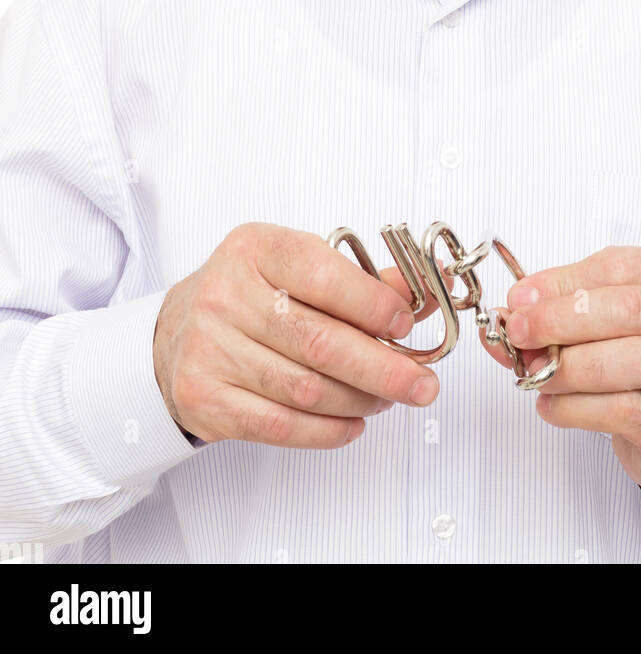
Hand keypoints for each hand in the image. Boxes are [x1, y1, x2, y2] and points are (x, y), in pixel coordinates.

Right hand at [153, 222, 446, 447]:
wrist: (176, 330)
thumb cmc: (248, 293)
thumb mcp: (297, 265)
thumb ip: (360, 281)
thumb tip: (424, 293)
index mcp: (255, 249)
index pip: (323, 275)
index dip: (373, 305)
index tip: (407, 325)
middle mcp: (226, 294)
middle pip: (320, 341)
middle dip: (383, 368)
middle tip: (421, 383)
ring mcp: (211, 348)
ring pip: (306, 389)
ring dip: (360, 400)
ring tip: (387, 399)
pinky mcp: (205, 398)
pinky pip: (280, 425)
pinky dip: (327, 430)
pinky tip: (352, 421)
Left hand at [479, 245, 640, 500]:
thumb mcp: (609, 324)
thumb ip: (564, 312)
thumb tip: (511, 312)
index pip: (620, 267)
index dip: (563, 280)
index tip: (521, 298)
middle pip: (628, 310)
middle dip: (562, 319)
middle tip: (521, 332)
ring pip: (631, 362)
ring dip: (570, 368)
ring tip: (536, 375)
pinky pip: (626, 411)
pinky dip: (577, 408)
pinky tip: (552, 406)